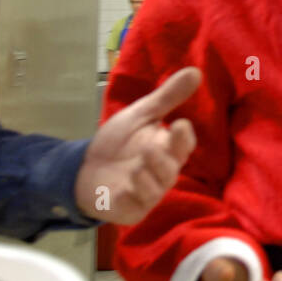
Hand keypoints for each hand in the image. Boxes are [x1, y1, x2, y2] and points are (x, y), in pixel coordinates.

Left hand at [76, 67, 200, 223]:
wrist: (85, 167)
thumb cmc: (117, 141)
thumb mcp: (141, 114)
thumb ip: (168, 96)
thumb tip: (196, 71)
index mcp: (168, 148)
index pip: (183, 145)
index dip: (183, 137)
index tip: (179, 124)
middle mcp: (162, 172)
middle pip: (171, 169)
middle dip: (164, 160)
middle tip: (151, 148)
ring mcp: (147, 193)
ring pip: (156, 190)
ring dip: (147, 179)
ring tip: (137, 169)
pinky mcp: (131, 209)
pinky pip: (135, 207)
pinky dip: (129, 199)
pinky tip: (122, 191)